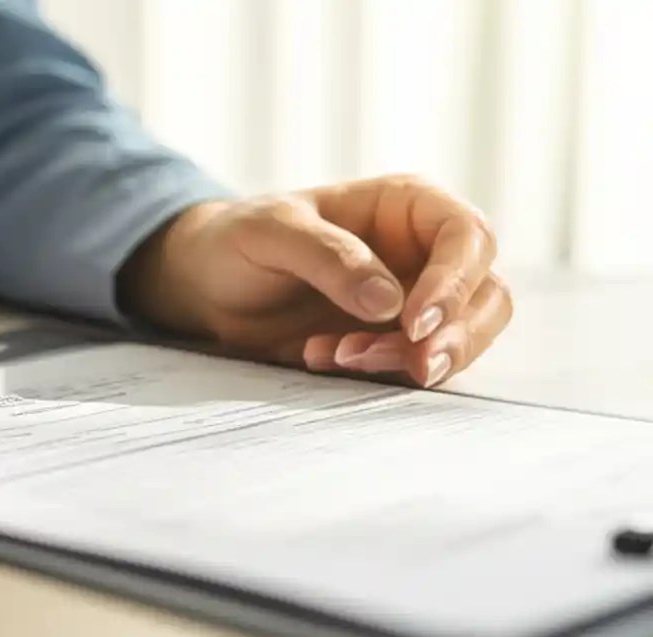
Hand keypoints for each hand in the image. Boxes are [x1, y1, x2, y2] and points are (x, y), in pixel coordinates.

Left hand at [118, 175, 511, 386]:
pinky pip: (414, 366)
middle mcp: (422, 253)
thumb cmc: (238, 240)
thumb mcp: (271, 232)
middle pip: (487, 295)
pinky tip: (321, 358)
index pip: (468, 236)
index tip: (415, 321)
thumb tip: (390, 302)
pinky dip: (379, 374)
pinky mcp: (390, 344)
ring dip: (416, 360)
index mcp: (406, 206)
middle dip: (456, 336)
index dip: (456, 281)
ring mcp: (412, 301)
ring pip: (463, 338)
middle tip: (410, 364)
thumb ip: (329, 257)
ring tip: (340, 357)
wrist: (206, 285)